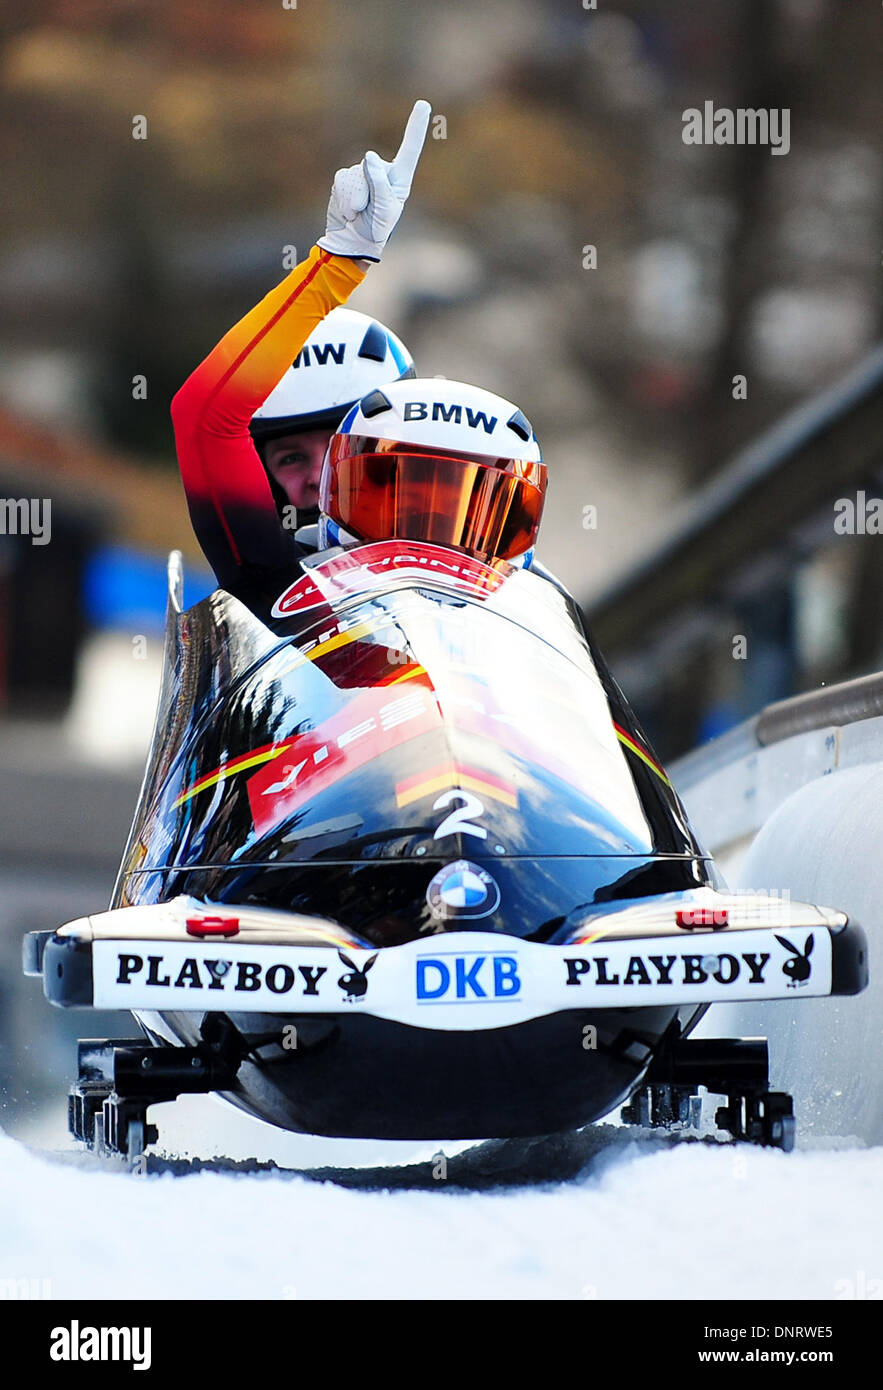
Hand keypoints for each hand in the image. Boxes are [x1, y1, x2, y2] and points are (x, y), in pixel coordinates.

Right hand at [317, 99, 430, 262]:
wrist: (352, 242)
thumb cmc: (375, 229)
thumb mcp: (382, 209)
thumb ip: (378, 183)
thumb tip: (369, 156)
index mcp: (400, 179)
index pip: (410, 149)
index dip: (416, 127)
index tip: (424, 104)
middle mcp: (382, 171)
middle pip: (372, 168)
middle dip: (367, 192)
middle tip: (369, 213)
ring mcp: (363, 174)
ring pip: (355, 175)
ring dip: (354, 199)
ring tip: (358, 214)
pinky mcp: (345, 178)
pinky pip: (341, 180)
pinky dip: (343, 198)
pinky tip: (348, 211)